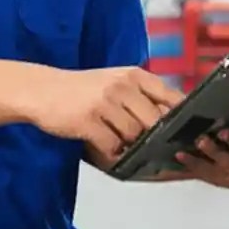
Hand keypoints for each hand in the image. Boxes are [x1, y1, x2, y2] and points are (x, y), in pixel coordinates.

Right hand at [28, 66, 184, 164]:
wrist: (42, 90)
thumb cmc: (83, 89)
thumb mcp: (116, 82)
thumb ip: (143, 97)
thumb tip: (172, 121)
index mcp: (135, 76)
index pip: (171, 97)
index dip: (182, 119)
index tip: (185, 133)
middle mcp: (123, 86)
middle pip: (155, 121)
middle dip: (152, 137)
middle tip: (148, 147)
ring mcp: (105, 102)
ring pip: (134, 135)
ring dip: (128, 145)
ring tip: (115, 139)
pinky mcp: (88, 120)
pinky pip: (111, 146)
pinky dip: (110, 152)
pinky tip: (101, 145)